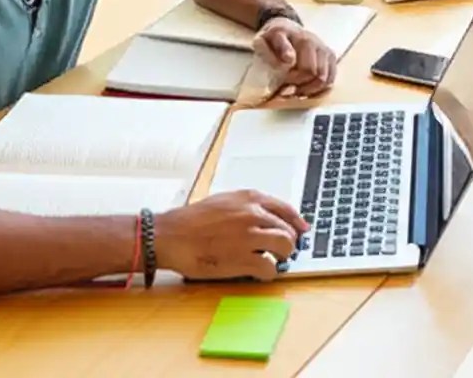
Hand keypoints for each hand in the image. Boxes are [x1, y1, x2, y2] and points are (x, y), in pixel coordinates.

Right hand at [154, 190, 308, 281]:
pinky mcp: (242, 259)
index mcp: (249, 199)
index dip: (297, 222)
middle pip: (288, 230)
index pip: (286, 209)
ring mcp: (249, 237)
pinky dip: (269, 273)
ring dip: (281, 257)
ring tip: (272, 260)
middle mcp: (253, 215)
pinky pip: (269, 268)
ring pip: (285, 247)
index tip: (303, 230)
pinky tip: (260, 273)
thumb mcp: (223, 201)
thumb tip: (268, 217)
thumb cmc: (191, 221)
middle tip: (281, 251)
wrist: (169, 235)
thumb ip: (247, 207)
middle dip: (288, 243)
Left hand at [253, 18, 336, 97]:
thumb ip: (273, 49)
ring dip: (310, 89)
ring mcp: (325, 50)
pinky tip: (307, 89)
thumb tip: (289, 60)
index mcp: (299, 38)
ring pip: (325, 79)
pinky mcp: (331, 57)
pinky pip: (331, 79)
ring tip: (296, 89)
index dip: (294, 78)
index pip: (304, 66)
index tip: (283, 81)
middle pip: (315, 74)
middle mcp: (316, 42)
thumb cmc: (273, 38)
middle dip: (300, 85)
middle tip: (287, 88)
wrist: (286, 27)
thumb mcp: (263, 40)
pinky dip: (320, 89)